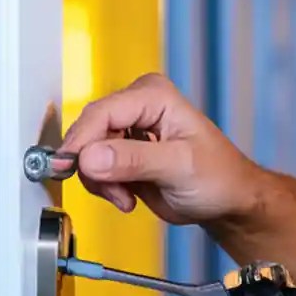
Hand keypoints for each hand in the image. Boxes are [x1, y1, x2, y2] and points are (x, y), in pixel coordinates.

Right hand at [58, 73, 263, 224]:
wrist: (226, 200)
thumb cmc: (218, 176)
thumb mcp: (179, 167)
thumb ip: (134, 160)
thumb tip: (90, 157)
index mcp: (153, 95)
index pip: (101, 113)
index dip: (81, 142)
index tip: (68, 168)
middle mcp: (137, 106)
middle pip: (89, 132)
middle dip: (95, 167)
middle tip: (116, 191)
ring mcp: (128, 129)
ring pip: (87, 153)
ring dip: (101, 181)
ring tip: (127, 196)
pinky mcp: (122, 153)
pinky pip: (93, 168)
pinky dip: (105, 187)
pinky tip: (128, 196)